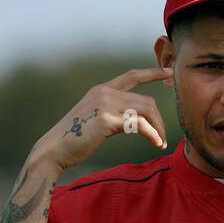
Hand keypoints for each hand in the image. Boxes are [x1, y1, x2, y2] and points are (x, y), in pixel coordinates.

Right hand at [37, 66, 172, 171]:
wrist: (54, 150)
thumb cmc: (74, 139)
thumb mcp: (97, 120)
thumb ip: (115, 114)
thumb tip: (137, 121)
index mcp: (102, 90)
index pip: (132, 76)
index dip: (152, 73)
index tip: (170, 72)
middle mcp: (104, 92)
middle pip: (146, 100)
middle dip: (159, 120)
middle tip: (164, 137)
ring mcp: (105, 104)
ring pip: (146, 110)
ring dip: (158, 128)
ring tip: (160, 143)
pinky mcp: (106, 119)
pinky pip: (139, 124)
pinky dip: (152, 134)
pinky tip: (156, 143)